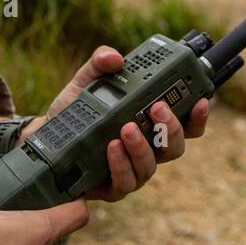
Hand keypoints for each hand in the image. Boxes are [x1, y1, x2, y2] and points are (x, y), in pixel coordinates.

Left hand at [40, 45, 210, 202]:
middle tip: (156, 108)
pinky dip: (120, 164)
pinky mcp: (111, 187)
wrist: (45, 137)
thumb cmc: (75, 111)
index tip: (200, 99)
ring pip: (151, 166)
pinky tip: (111, 147)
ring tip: (127, 128)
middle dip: (171, 128)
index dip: (198, 115)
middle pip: (176, 147)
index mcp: (150, 124)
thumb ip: (100, 64)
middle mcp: (147, 150)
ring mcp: (131, 170)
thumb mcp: (86, 81)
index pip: (186, 124)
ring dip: (142, 147)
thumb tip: (114, 57)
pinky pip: (125, 182)